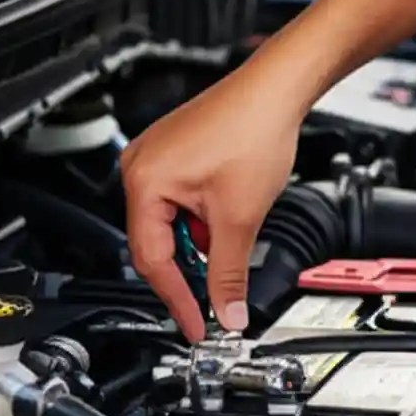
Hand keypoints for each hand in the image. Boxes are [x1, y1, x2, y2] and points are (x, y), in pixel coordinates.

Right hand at [121, 64, 299, 341]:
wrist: (276, 89)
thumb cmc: (253, 130)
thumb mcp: (240, 218)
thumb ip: (227, 274)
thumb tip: (226, 312)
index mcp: (144, 181)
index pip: (153, 260)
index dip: (178, 299)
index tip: (196, 325)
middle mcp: (140, 167)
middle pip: (156, 244)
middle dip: (189, 271)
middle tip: (214, 302)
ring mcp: (155, 158)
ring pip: (170, 226)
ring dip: (200, 244)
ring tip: (231, 238)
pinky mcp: (174, 154)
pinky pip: (178, 203)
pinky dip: (202, 222)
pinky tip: (226, 217)